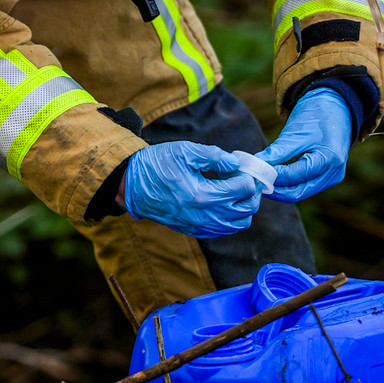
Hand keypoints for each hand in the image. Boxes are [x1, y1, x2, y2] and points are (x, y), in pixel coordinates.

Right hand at [122, 141, 261, 237]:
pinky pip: (223, 230)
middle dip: (252, 192)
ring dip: (243, 207)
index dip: (248, 175)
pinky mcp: (194, 231)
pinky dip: (231, 218)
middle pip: (247, 210)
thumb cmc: (156, 165)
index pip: (243, 189)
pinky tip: (224, 201)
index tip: (243, 167)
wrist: (131, 185)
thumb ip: (215, 156)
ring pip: (238, 224)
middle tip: (245, 178)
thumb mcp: (186, 151)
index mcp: (203, 195)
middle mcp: (204, 216)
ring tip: (235, 190)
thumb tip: (236, 163)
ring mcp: (199, 227)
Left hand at [255, 88, 352, 202]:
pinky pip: (305, 186)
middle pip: (299, 191)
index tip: (256, 174)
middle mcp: (334, 172)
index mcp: (329, 159)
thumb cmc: (316, 116)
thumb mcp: (296, 131)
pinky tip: (275, 179)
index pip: (296, 175)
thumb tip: (257, 164)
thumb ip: (277, 151)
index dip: (274, 176)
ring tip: (263, 182)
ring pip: (301, 191)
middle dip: (276, 190)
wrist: (334, 107)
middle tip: (257, 184)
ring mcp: (332, 176)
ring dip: (281, 189)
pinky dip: (290, 184)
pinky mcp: (327, 177)